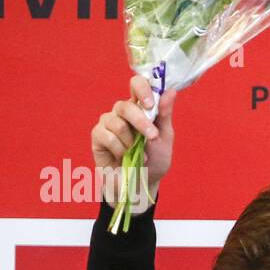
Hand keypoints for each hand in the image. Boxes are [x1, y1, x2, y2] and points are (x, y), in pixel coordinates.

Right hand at [90, 74, 176, 214]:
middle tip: (152, 137)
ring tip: (138, 153)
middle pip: (126, 105)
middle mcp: (122, 111)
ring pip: (117, 123)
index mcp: (140, 107)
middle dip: (141, 122)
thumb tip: (171, 91)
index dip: (142, 89)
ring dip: (132, 142)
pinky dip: (120, 149)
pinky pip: (107, 136)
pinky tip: (123, 157)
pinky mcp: (97, 135)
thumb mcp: (165, 138)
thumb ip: (165, 115)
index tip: (150, 104)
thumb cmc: (155, 160)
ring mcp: (108, 122)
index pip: (137, 85)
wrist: (142, 184)